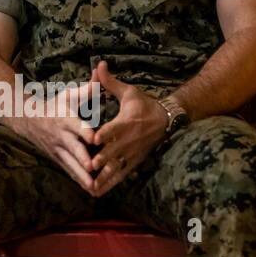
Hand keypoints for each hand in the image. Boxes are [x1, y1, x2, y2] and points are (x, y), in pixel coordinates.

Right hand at [12, 79, 102, 193]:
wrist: (27, 120)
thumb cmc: (54, 106)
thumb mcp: (68, 95)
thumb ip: (87, 89)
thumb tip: (101, 72)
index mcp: (65, 119)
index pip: (75, 125)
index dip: (84, 131)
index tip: (94, 137)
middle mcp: (60, 136)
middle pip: (73, 149)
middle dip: (82, 158)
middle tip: (93, 167)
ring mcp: (58, 150)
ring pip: (71, 164)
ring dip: (81, 175)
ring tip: (94, 186)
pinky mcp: (57, 159)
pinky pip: (69, 170)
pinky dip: (78, 180)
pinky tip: (91, 190)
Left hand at [89, 61, 168, 196]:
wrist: (166, 120)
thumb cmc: (144, 104)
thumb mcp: (129, 92)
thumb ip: (110, 83)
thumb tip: (98, 64)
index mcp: (127, 122)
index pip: (115, 128)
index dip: (105, 133)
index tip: (94, 138)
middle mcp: (129, 140)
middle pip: (114, 150)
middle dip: (102, 158)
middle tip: (89, 165)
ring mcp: (132, 153)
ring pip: (116, 166)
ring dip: (104, 176)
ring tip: (91, 185)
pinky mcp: (134, 162)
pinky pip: (121, 175)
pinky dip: (110, 183)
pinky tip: (98, 191)